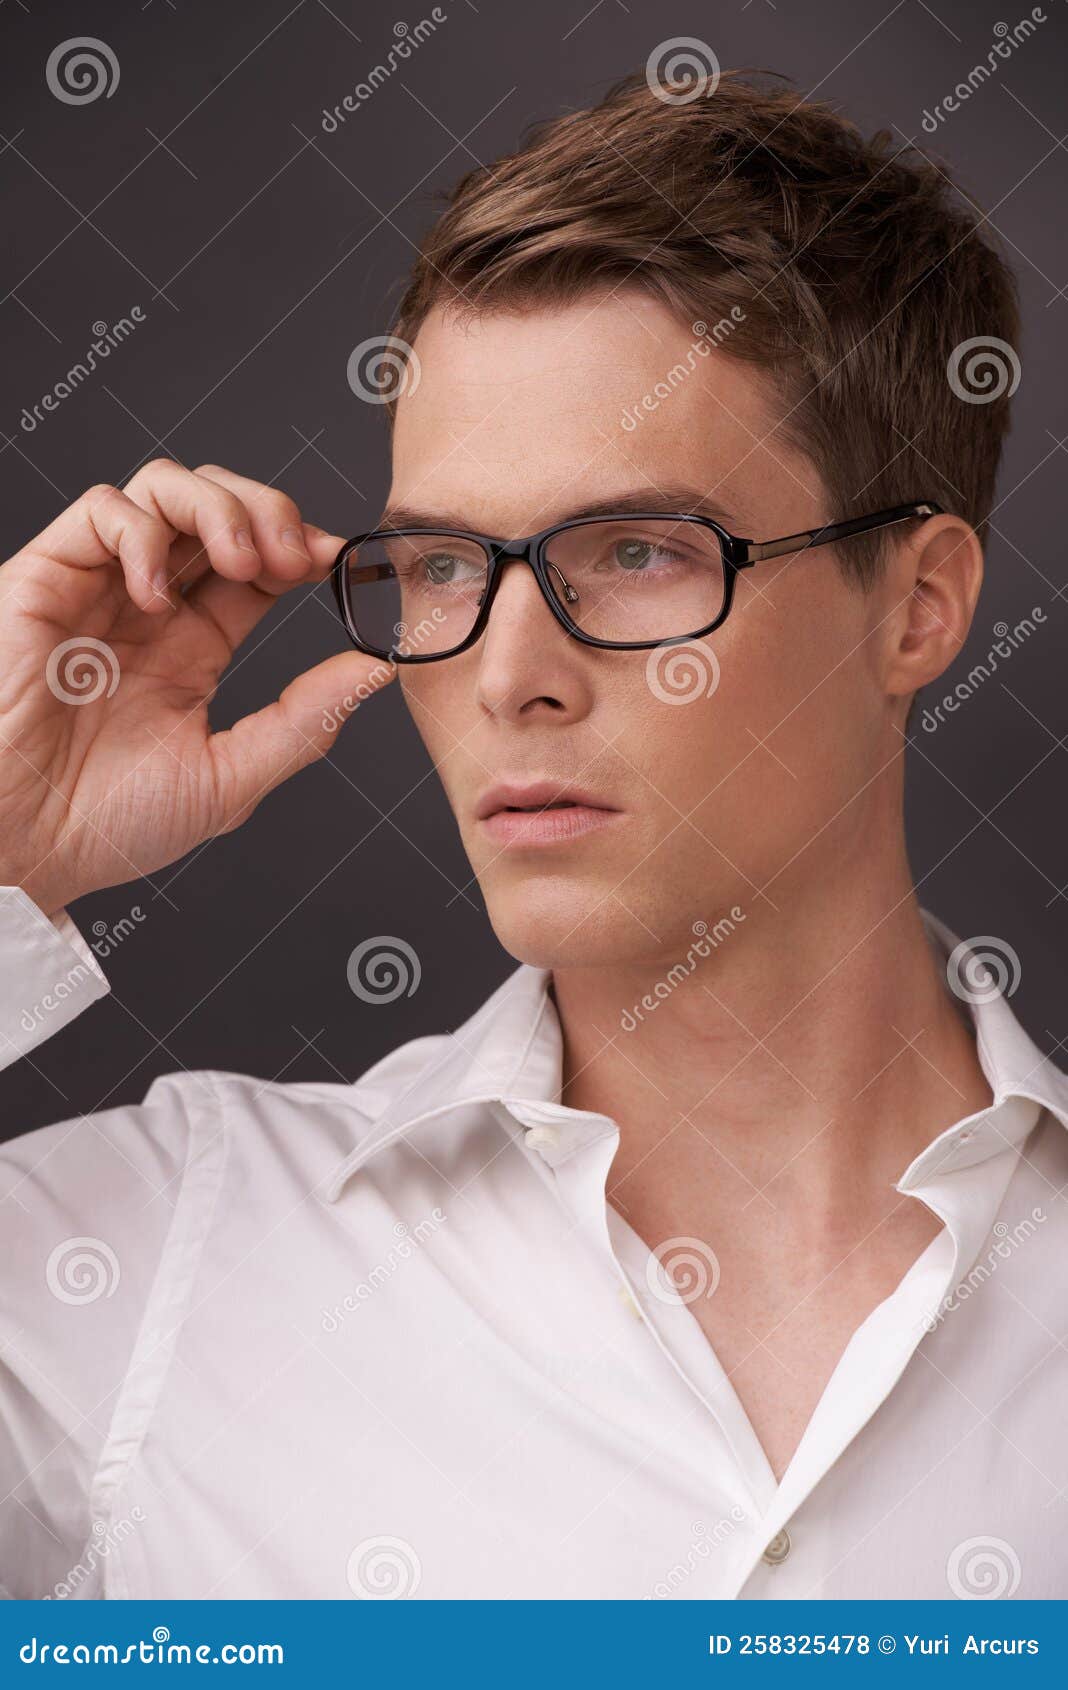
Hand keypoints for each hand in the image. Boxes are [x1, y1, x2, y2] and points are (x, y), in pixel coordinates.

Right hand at [0, 460, 394, 913]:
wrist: (20, 848)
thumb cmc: (107, 827)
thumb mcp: (230, 777)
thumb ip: (305, 720)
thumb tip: (378, 668)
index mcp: (193, 650)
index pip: (259, 566)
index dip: (300, 546)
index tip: (336, 561)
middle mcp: (150, 610)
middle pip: (218, 509)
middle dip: (268, 512)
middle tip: (293, 556)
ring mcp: (99, 589)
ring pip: (164, 490)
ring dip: (217, 508)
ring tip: (240, 562)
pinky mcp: (46, 578)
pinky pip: (100, 510)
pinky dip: (144, 531)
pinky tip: (157, 593)